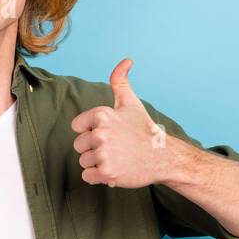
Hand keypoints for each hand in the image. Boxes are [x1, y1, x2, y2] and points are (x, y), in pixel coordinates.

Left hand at [69, 58, 164, 187]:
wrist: (162, 156)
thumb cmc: (143, 130)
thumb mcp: (131, 103)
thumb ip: (120, 81)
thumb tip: (126, 61)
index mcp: (102, 114)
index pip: (76, 126)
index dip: (89, 131)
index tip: (107, 133)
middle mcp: (100, 133)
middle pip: (79, 146)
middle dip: (93, 149)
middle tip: (114, 148)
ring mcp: (103, 154)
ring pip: (84, 162)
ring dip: (97, 163)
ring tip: (116, 158)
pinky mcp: (106, 172)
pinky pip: (87, 177)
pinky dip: (98, 177)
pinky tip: (114, 169)